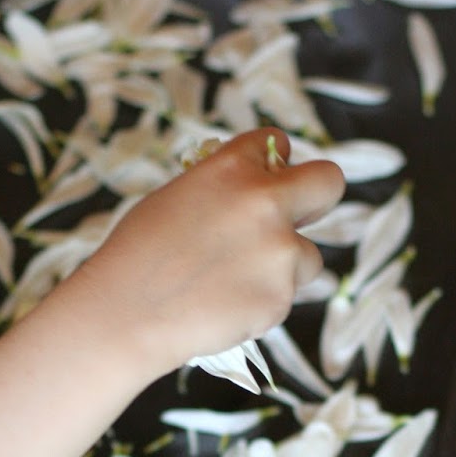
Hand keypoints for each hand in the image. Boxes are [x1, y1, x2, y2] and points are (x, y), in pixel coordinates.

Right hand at [74, 129, 346, 381]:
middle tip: (302, 213)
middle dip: (317, 195)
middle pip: (328, 182)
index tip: (267, 179)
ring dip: (283, 266)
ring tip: (233, 281)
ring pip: (308, 255)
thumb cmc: (138, 255)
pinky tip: (224, 305)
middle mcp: (265, 203)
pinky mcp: (280, 298)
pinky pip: (284, 295)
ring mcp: (279, 252)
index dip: (272, 163)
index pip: (276, 143)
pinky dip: (262, 301)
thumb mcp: (175, 198)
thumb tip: (251, 193)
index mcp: (232, 167)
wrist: (127, 313)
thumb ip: (223, 190)